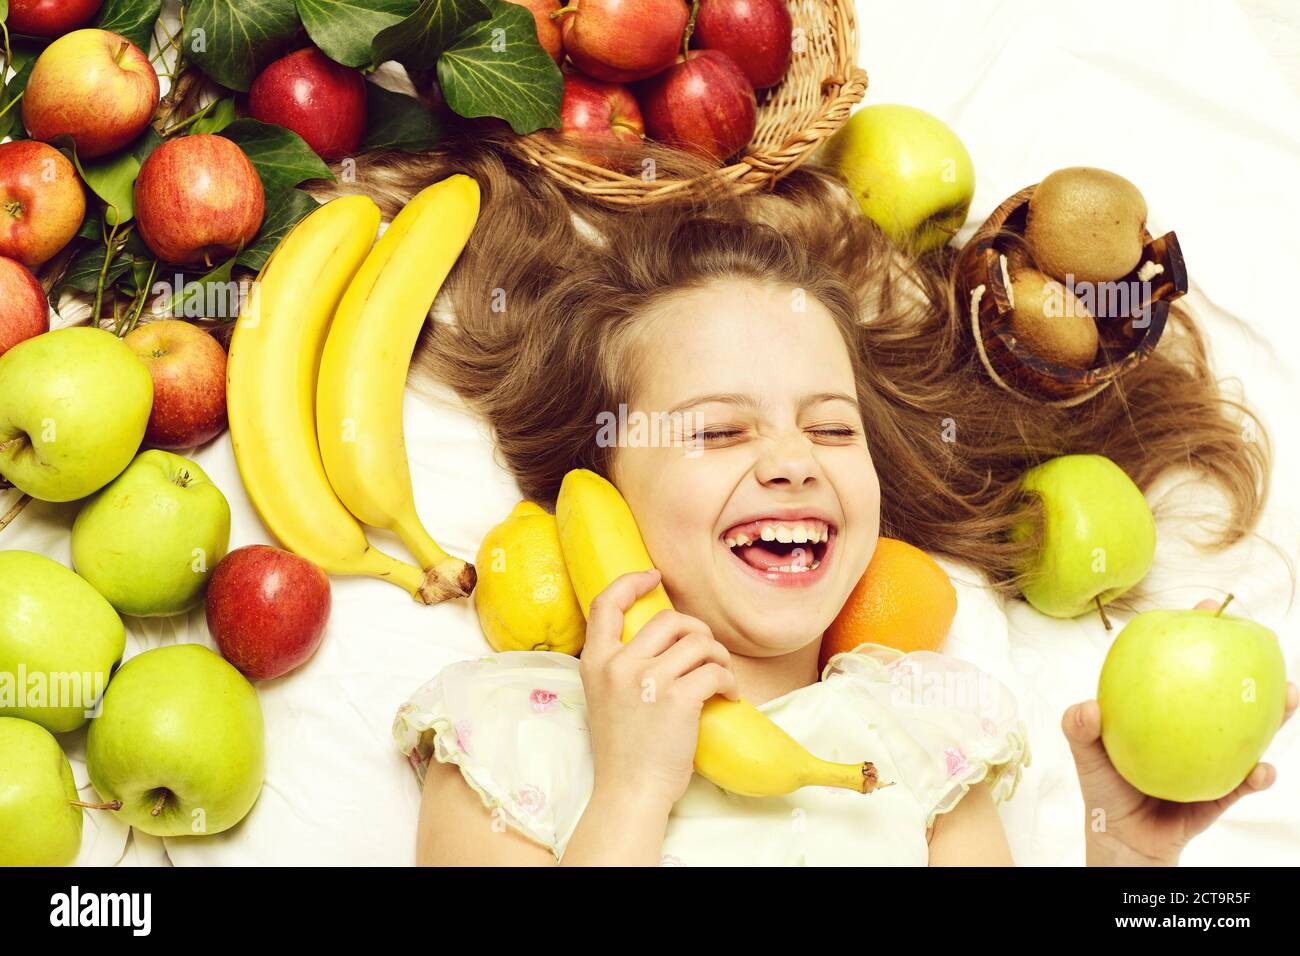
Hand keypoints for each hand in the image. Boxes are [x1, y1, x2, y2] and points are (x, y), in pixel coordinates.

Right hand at [579, 569, 739, 809]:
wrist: (630, 792)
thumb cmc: (624, 750)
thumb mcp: (605, 698)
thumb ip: (620, 666)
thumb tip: (660, 638)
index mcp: (595, 663)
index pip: (604, 604)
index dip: (630, 582)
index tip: (654, 577)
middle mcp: (618, 665)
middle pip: (668, 618)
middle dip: (697, 631)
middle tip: (707, 654)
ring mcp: (647, 680)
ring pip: (698, 641)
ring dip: (718, 656)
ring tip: (721, 677)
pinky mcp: (677, 698)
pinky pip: (715, 670)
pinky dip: (730, 680)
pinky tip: (729, 696)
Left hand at [1064, 599, 1298, 865]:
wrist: (1125, 839)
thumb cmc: (1104, 789)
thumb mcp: (1085, 754)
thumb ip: (1079, 728)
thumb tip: (1087, 709)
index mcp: (1163, 706)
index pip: (1180, 662)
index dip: (1195, 632)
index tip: (1206, 608)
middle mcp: (1192, 725)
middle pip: (1226, 687)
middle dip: (1249, 661)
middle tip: (1261, 640)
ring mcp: (1213, 754)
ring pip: (1251, 727)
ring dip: (1275, 713)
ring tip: (1290, 697)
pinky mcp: (1225, 789)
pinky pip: (1247, 779)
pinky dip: (1258, 775)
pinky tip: (1260, 770)